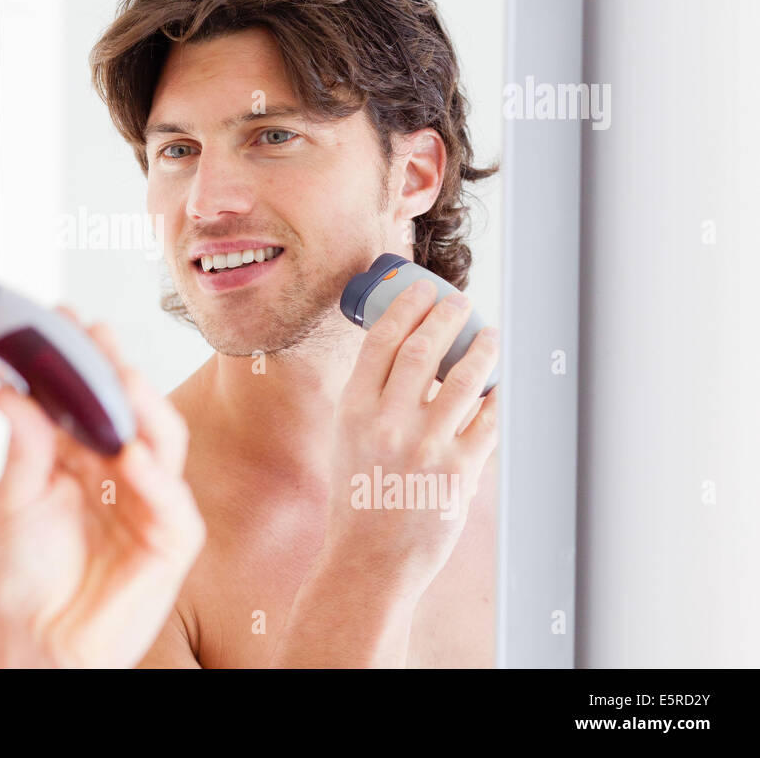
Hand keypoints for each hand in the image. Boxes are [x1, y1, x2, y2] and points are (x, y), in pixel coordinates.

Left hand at [0, 311, 204, 667]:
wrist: (36, 643)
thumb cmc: (27, 580)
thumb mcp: (12, 500)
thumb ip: (22, 445)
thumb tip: (9, 389)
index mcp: (86, 455)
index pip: (95, 393)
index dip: (85, 357)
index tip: (63, 319)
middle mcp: (123, 471)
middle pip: (133, 407)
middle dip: (118, 367)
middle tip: (95, 336)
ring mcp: (151, 503)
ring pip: (163, 442)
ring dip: (145, 408)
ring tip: (120, 378)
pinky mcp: (170, 543)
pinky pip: (174, 504)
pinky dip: (155, 478)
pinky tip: (130, 454)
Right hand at [318, 279, 499, 611]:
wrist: (370, 560)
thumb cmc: (358, 499)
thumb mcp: (347, 441)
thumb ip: (371, 402)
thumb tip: (407, 359)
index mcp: (353, 411)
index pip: (381, 342)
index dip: (405, 307)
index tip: (420, 289)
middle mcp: (387, 423)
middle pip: (422, 351)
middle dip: (445, 318)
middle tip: (460, 302)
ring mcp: (425, 447)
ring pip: (464, 381)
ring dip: (482, 350)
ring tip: (490, 335)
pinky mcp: (458, 472)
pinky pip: (488, 422)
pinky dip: (499, 398)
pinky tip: (502, 385)